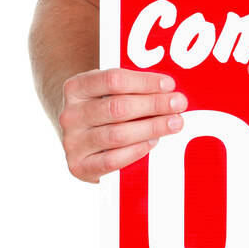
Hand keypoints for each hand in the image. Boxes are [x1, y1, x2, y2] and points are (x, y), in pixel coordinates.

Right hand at [59, 67, 186, 183]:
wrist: (79, 139)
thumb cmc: (103, 109)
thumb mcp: (110, 92)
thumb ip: (134, 88)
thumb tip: (170, 92)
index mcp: (75, 88)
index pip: (113, 80)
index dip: (144, 82)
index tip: (169, 84)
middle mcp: (69, 115)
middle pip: (117, 107)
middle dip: (153, 104)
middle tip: (179, 104)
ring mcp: (72, 143)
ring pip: (117, 134)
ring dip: (151, 127)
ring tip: (174, 123)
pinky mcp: (79, 167)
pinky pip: (113, 160)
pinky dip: (137, 150)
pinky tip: (153, 141)